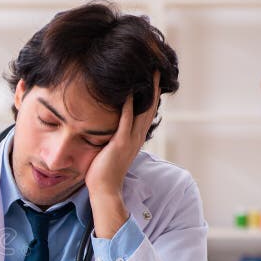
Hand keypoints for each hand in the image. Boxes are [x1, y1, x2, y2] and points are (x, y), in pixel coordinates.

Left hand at [86, 72, 159, 237]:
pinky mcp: (119, 144)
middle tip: (157, 69)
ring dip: (147, 91)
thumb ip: (113, 138)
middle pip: (150, 107)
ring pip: (142, 111)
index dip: (151, 96)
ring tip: (150, 73)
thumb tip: (106, 128)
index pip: (146, 113)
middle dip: (154, 88)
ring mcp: (129, 140)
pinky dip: (127, 106)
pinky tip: (128, 92)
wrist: (104, 191)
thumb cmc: (103, 173)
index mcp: (135, 139)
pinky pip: (124, 121)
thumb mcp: (111, 151)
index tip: (152, 79)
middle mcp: (136, 138)